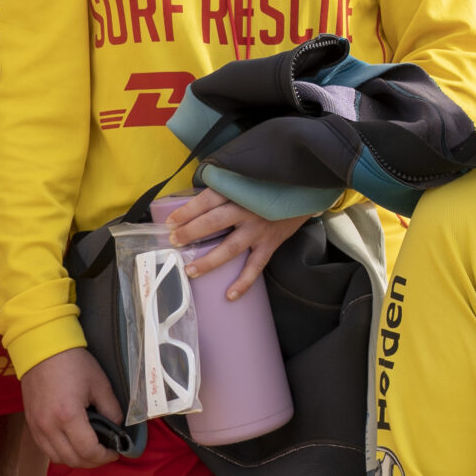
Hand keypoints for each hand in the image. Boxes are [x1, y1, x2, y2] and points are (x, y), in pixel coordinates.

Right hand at [22, 348, 122, 469]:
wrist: (42, 350)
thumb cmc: (74, 364)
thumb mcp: (100, 384)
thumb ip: (112, 409)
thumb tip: (118, 428)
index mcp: (68, 416)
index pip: (88, 450)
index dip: (104, 456)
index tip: (116, 452)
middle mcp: (48, 426)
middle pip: (72, 459)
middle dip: (92, 462)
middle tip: (106, 454)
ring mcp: (36, 427)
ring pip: (56, 458)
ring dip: (76, 460)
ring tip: (91, 451)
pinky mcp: (30, 424)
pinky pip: (45, 449)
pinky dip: (61, 453)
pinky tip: (73, 445)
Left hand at [164, 189, 309, 299]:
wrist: (305, 192)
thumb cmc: (269, 187)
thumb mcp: (249, 180)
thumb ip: (227, 189)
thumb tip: (195, 202)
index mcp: (240, 192)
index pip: (209, 199)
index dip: (188, 210)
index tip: (170, 221)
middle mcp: (249, 210)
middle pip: (215, 222)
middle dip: (191, 232)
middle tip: (174, 241)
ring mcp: (260, 229)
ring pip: (231, 247)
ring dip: (209, 260)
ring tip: (191, 270)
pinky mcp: (271, 244)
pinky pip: (255, 266)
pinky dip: (243, 282)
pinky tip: (230, 295)